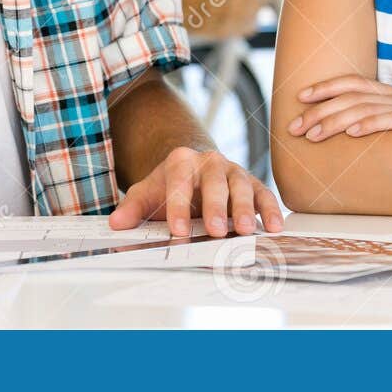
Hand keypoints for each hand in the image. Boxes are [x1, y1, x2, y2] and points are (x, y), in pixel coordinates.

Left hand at [108, 147, 283, 237]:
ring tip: (245, 230)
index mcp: (181, 162)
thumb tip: (116, 224)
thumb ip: (132, 207)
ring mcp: (233, 171)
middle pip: (214, 181)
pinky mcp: (251, 182)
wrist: (193, 169)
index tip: (177, 229)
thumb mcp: (147, 192)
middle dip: (215, 206)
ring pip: (241, 185)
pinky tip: (274, 227)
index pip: (179, 182)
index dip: (178, 206)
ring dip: (245, 208)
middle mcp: (210, 162)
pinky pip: (263, 193)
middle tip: (215, 229)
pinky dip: (270, 209)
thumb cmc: (169, 186)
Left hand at [287, 75, 391, 141]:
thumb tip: (345, 136)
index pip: (352, 84)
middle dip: (319, 111)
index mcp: (391, 95)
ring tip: (314, 134)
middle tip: (296, 127)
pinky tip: (352, 133)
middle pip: (351, 97)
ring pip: (365, 109)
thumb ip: (378, 126)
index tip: (299, 98)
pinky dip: (370, 124)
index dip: (324, 88)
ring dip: (335, 121)